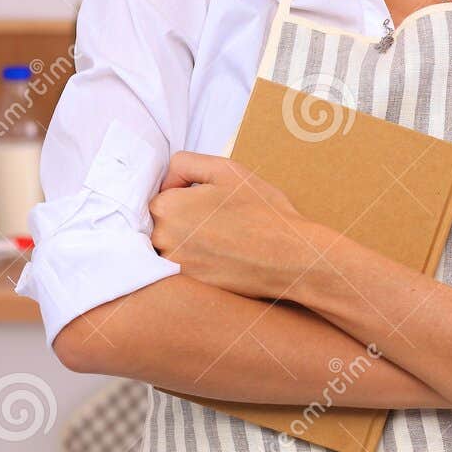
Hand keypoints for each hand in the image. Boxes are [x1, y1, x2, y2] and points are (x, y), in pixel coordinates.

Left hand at [148, 152, 324, 299]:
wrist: (289, 257)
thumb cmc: (262, 211)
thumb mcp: (226, 170)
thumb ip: (186, 163)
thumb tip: (167, 180)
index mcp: (167, 206)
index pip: (161, 196)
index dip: (186, 195)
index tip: (211, 201)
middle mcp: (162, 238)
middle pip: (162, 223)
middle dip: (184, 220)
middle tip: (220, 221)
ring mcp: (173, 266)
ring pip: (172, 247)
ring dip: (190, 243)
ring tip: (223, 240)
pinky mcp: (188, 287)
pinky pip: (184, 270)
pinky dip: (199, 263)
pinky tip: (223, 258)